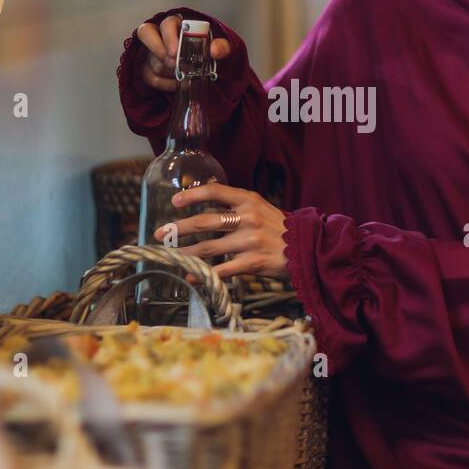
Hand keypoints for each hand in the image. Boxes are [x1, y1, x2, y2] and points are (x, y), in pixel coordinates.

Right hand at [133, 14, 230, 93]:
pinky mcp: (145, 67)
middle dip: (159, 51)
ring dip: (167, 71)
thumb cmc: (204, 51)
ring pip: (151, 59)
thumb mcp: (216, 48)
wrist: (199, 66)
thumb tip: (214, 51)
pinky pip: (150, 76)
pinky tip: (176, 85)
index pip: (166, 24)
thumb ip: (221, 46)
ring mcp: (148, 50)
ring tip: (183, 76)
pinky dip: (164, 83)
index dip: (169, 37)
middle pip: (146, 34)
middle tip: (174, 64)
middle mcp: (158, 33)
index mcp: (176, 24)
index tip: (175, 52)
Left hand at [154, 183, 287, 280]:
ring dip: (186, 253)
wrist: (309, 248)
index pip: (214, 192)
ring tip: (171, 257)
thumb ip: (237, 206)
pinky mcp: (253, 262)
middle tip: (160, 234)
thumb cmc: (281, 228)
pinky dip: (204, 274)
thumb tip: (207, 203)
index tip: (174, 202)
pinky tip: (192, 277)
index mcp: (249, 200)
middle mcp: (248, 218)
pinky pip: (222, 270)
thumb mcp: (262, 208)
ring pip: (209, 248)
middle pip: (204, 222)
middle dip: (178, 228)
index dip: (192, 195)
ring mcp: (250, 241)